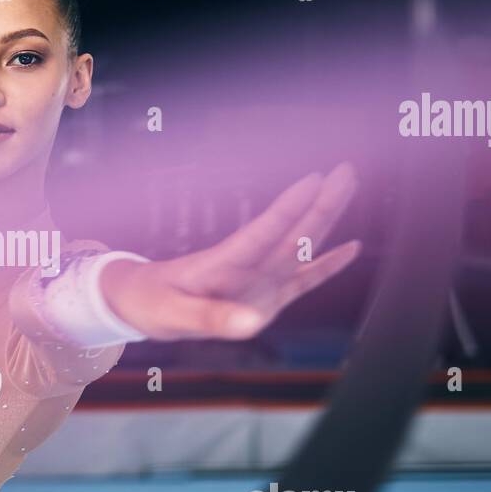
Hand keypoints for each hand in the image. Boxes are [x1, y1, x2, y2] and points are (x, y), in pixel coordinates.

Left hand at [101, 162, 362, 340]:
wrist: (139, 302)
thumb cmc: (152, 302)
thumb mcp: (174, 314)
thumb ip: (212, 318)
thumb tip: (254, 322)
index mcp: (224, 263)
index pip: (263, 231)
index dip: (289, 207)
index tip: (315, 179)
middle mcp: (248, 266)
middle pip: (292, 230)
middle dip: (321, 202)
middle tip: (347, 169)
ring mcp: (259, 279)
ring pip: (301, 245)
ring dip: (326, 218)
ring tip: (348, 188)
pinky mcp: (266, 296)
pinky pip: (302, 279)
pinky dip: (326, 265)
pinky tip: (350, 248)